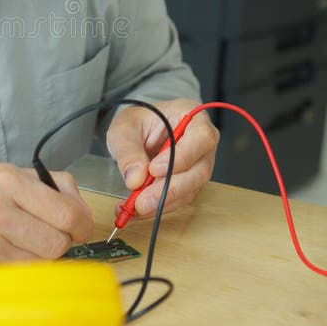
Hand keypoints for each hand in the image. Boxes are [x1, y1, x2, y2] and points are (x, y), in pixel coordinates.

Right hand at [0, 162, 93, 277]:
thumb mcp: (0, 171)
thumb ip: (44, 183)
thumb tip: (77, 202)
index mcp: (6, 183)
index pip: (66, 213)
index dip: (82, 223)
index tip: (80, 225)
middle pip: (58, 244)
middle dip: (64, 240)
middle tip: (54, 233)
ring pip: (41, 264)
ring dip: (43, 256)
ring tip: (27, 241)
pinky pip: (19, 276)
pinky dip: (22, 268)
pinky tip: (10, 253)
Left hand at [106, 98, 218, 217]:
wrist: (137, 132)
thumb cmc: (137, 122)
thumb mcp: (124, 128)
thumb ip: (128, 150)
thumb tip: (135, 179)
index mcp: (193, 116)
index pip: (201, 137)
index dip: (183, 156)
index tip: (155, 170)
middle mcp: (202, 142)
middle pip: (199, 170)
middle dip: (170, 189)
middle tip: (143, 201)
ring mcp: (199, 164)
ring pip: (191, 189)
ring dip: (162, 202)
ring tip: (136, 207)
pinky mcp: (190, 183)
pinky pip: (179, 199)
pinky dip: (158, 207)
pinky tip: (137, 209)